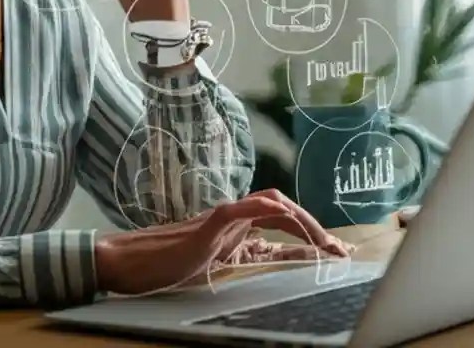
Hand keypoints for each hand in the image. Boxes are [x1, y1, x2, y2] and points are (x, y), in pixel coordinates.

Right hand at [93, 189, 354, 295]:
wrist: (134, 262)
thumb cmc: (170, 266)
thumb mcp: (221, 269)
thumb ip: (248, 259)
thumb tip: (279, 260)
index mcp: (239, 231)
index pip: (284, 227)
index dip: (313, 237)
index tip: (337, 253)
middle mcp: (236, 219)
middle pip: (285, 212)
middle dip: (316, 228)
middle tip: (339, 250)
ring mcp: (223, 217)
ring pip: (270, 204)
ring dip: (301, 219)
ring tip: (322, 240)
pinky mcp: (209, 222)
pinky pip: (239, 208)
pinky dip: (262, 207)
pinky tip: (282, 212)